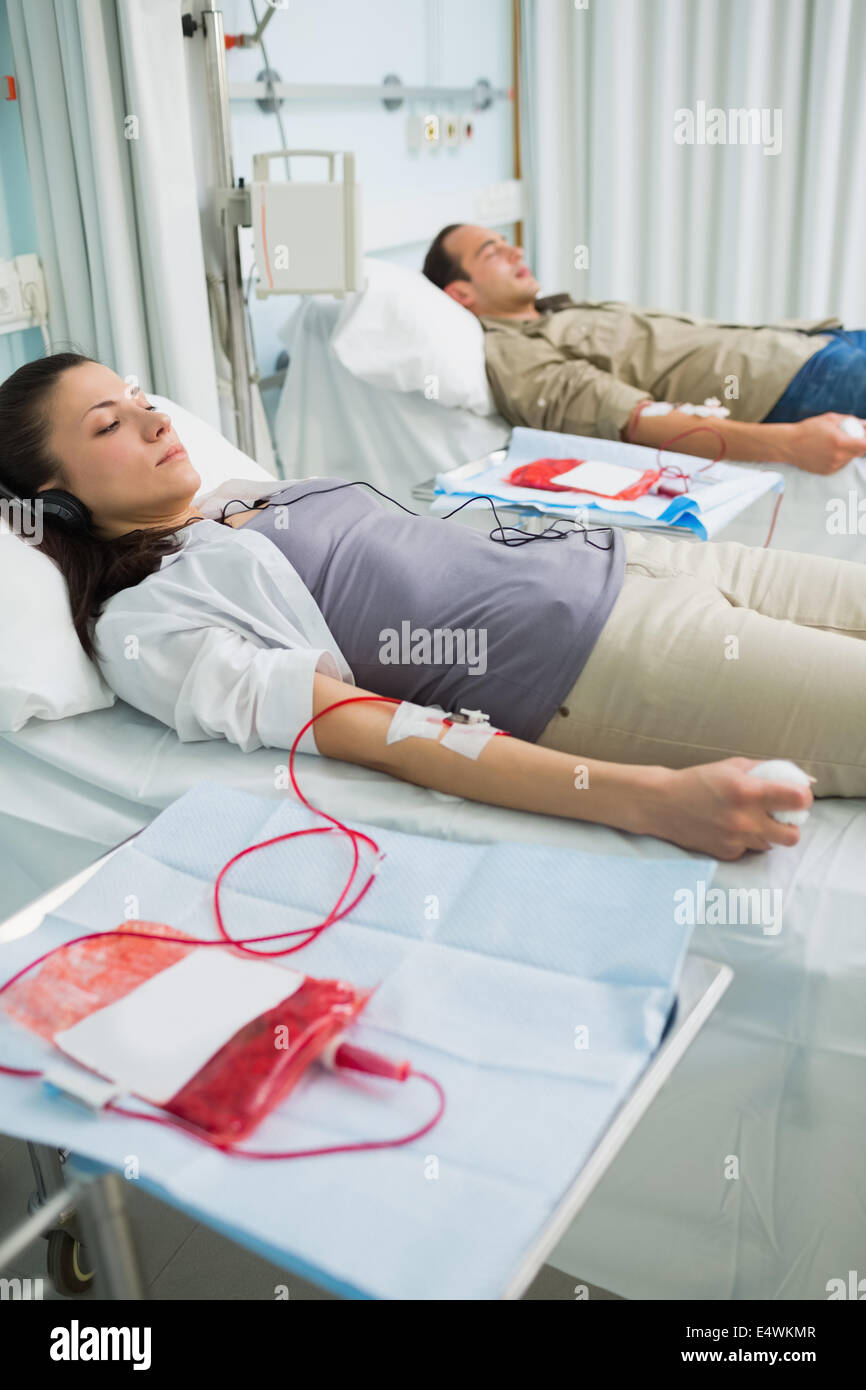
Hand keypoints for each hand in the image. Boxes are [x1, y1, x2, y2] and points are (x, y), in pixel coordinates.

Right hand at [651, 758, 812, 858]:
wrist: (662, 803)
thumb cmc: (699, 780)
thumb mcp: (733, 766)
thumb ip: (767, 770)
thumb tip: (801, 779)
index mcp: (747, 791)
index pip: (797, 800)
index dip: (803, 798)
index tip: (797, 796)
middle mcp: (743, 820)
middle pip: (792, 836)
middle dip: (791, 827)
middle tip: (780, 816)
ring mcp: (735, 840)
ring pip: (770, 845)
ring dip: (766, 834)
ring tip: (750, 820)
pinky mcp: (725, 853)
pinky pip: (748, 850)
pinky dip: (745, 841)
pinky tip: (729, 828)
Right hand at [780, 414, 865, 473]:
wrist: (789, 445)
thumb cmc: (808, 429)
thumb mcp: (830, 419)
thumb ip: (850, 420)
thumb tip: (864, 424)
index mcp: (841, 442)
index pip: (865, 445)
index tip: (863, 436)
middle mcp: (838, 456)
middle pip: (859, 453)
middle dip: (859, 445)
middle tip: (852, 437)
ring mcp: (833, 466)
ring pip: (849, 459)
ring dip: (848, 452)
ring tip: (835, 444)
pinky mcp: (827, 471)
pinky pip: (840, 464)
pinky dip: (839, 458)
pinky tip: (827, 451)